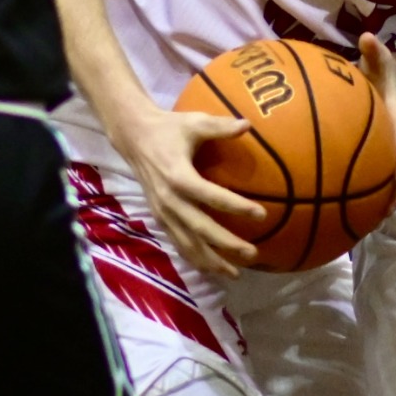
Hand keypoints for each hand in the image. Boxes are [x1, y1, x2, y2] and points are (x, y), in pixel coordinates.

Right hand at [113, 101, 264, 277]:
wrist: (134, 137)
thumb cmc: (169, 128)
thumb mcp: (194, 122)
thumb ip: (220, 126)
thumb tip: (248, 124)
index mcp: (179, 176)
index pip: (211, 196)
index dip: (237, 207)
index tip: (261, 214)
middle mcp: (169, 199)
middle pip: (201, 228)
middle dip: (227, 244)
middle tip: (253, 253)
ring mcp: (163, 212)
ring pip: (187, 244)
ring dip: (211, 261)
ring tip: (235, 273)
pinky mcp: (159, 218)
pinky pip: (178, 243)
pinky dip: (194, 258)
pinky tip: (212, 268)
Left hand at [358, 33, 395, 208]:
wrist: (386, 89)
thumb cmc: (380, 78)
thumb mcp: (379, 66)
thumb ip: (376, 54)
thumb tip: (366, 36)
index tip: (393, 179)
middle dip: (392, 196)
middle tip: (378, 215)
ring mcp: (389, 159)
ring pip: (389, 187)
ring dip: (380, 205)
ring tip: (362, 224)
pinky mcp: (378, 166)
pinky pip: (374, 187)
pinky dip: (364, 202)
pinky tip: (344, 216)